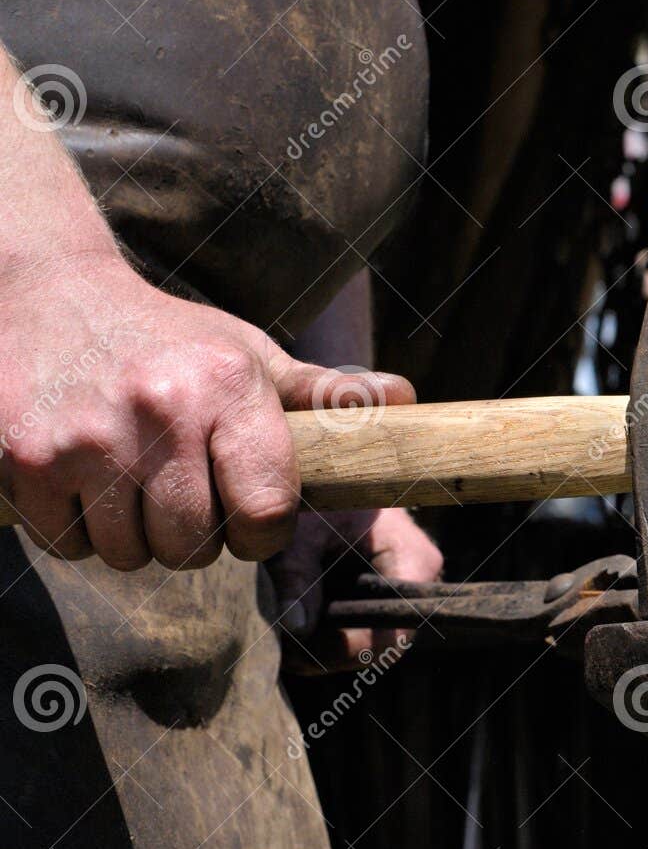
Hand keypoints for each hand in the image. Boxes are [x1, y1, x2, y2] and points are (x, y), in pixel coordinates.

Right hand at [0, 249, 412, 569]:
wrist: (42, 292)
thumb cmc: (169, 339)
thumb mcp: (250, 355)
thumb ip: (325, 394)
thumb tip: (407, 401)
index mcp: (227, 388)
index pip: (267, 513)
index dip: (262, 532)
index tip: (249, 517)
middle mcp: (158, 410)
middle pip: (194, 548)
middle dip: (195, 539)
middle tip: (182, 495)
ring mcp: (84, 437)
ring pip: (131, 556)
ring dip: (136, 540)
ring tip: (133, 485)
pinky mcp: (21, 459)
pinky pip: (70, 546)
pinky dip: (79, 533)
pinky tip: (85, 484)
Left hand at [269, 507, 443, 673]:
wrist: (326, 470)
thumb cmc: (319, 491)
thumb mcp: (300, 532)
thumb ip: (297, 578)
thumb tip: (296, 631)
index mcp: (414, 561)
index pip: (392, 635)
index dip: (345, 650)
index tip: (300, 647)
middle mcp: (418, 580)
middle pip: (379, 642)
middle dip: (329, 648)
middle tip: (282, 642)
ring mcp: (402, 587)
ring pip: (367, 637)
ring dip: (324, 638)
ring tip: (284, 624)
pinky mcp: (383, 588)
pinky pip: (360, 623)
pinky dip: (327, 625)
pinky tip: (297, 613)